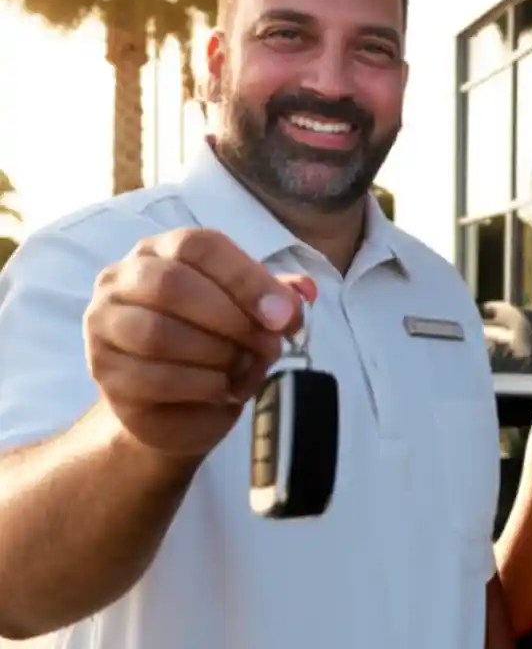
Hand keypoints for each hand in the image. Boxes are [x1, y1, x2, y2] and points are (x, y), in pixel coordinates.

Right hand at [84, 228, 315, 458]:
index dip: (247, 279)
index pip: (200, 246)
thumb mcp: (251, 318)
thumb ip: (276, 299)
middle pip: (174, 285)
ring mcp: (104, 323)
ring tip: (244, 368)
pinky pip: (154, 377)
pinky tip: (222, 389)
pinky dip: (201, 386)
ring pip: (160, 334)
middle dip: (233, 320)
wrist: (175, 409)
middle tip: (268, 345)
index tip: (283, 314)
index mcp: (164, 251)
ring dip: (217, 355)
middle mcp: (123, 277)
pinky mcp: (103, 370)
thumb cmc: (214, 349)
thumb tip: (304, 290)